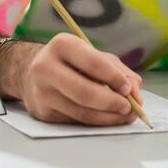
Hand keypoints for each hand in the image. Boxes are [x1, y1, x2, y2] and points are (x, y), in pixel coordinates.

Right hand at [18, 34, 143, 125]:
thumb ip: (118, 70)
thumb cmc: (70, 62)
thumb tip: (136, 92)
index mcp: (62, 45)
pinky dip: (96, 122)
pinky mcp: (42, 112)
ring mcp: (41, 92)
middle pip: (85, 92)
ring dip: (108, 117)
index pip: (93, 63)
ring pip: (81, 112)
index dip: (114, 78)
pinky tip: (107, 118)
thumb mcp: (93, 55)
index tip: (129, 89)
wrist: (31, 72)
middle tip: (130, 108)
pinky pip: (75, 121)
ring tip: (124, 115)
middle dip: (112, 103)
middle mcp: (46, 67)